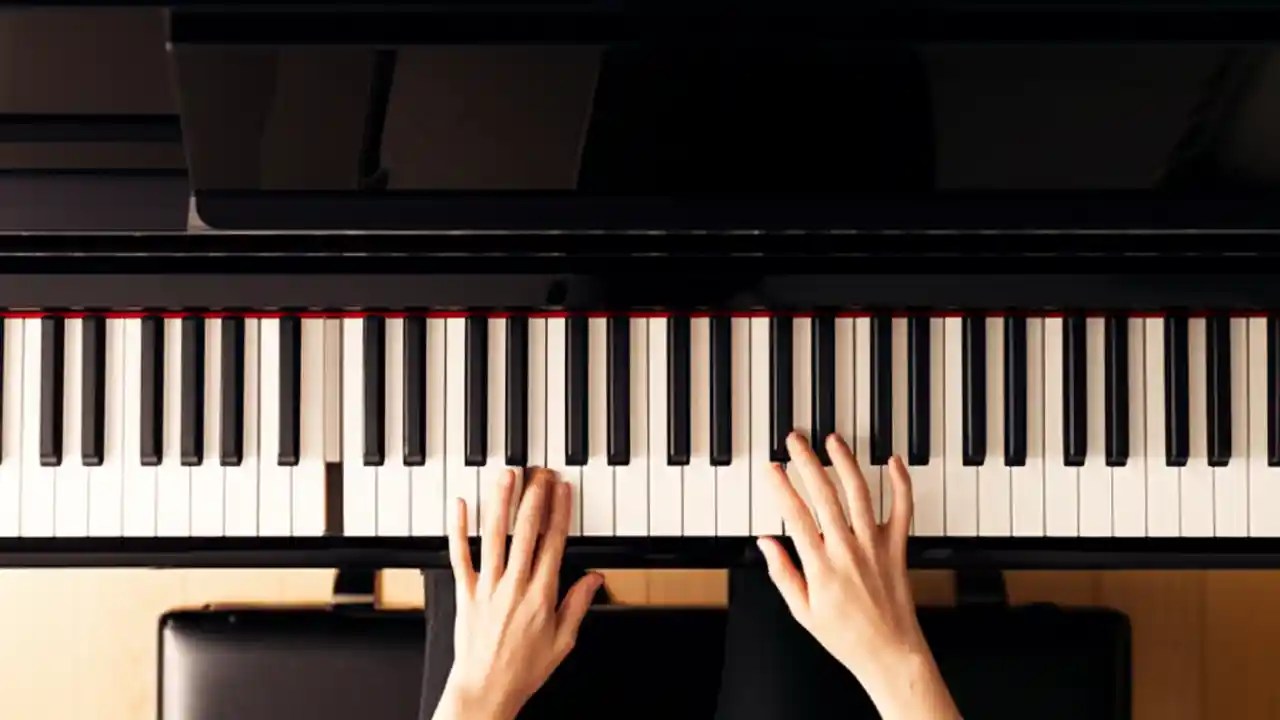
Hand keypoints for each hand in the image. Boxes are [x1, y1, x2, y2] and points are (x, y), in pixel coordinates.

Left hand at [435, 468, 602, 719]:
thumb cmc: (522, 670)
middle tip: (540, 473)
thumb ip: (577, 605)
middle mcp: (514, 586)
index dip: (560, 512)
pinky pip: (460, 556)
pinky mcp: (464, 592)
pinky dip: (458, 529)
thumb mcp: (563, 641)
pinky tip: (460, 505)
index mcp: (541, 596)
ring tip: (507, 475)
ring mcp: (487, 587)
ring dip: (501, 502)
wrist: (485, 690)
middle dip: (535, 497)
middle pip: (526, 532)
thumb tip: (595, 579)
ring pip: (494, 535)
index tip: (563, 490)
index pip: (553, 543)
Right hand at [756, 432, 960, 719]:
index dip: (782, 487)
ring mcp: (875, 546)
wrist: (890, 653)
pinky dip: (901, 483)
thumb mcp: (802, 612)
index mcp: (821, 567)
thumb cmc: (846, 637)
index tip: (772, 468)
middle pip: (826, 495)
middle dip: (808, 462)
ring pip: (860, 494)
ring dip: (845, 463)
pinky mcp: (897, 548)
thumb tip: (764, 542)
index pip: (796, 516)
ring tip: (832, 440)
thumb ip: (782, 573)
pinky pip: (903, 510)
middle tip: (795, 440)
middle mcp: (848, 550)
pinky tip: (893, 462)